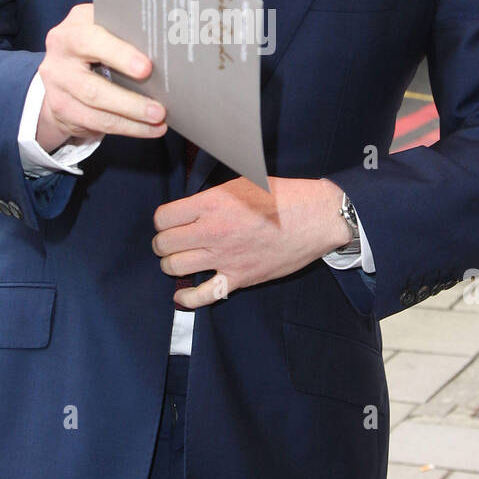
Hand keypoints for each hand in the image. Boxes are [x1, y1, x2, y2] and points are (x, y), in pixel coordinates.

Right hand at [36, 2, 166, 151]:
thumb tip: (166, 46)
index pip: (91, 39)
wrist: (62, 70)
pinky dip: (127, 127)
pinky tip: (149, 128)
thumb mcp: (104, 30)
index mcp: (74, 27)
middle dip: (128, 99)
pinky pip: (96, 122)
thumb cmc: (95, 45)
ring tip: (159, 118)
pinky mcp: (61, 108)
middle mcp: (60, 54)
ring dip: (131, 116)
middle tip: (159, 108)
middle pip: (91, 83)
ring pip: (96, 107)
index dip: (119, 54)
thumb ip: (126, 33)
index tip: (146, 68)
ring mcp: (57, 83)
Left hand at [152, 176, 350, 308]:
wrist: (315, 218)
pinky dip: (186, 299)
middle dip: (164, 242)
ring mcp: (224, 257)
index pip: (163, 217)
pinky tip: (182, 295)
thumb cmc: (283, 196)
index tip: (170, 222)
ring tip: (178, 259)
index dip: (163, 220)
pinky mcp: (238, 278)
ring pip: (175, 267)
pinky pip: (201, 296)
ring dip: (171, 264)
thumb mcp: (243, 180)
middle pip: (164, 244)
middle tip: (171, 241)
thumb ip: (214, 193)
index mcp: (211, 203)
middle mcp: (212, 231)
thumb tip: (196, 198)